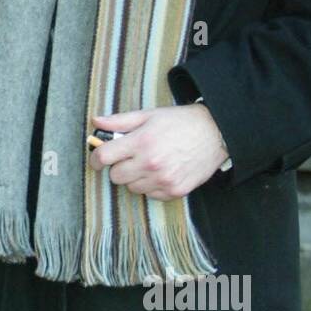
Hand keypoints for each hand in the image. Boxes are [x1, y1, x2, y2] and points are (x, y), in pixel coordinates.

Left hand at [87, 103, 227, 198]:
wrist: (215, 133)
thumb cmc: (180, 122)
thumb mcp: (149, 115)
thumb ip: (120, 121)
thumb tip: (96, 121)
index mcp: (141, 142)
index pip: (104, 157)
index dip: (95, 159)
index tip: (97, 159)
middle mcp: (151, 163)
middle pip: (116, 177)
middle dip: (118, 167)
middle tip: (130, 157)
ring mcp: (163, 180)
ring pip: (132, 188)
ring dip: (135, 177)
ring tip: (149, 163)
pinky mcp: (175, 191)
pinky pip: (150, 195)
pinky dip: (151, 186)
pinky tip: (161, 172)